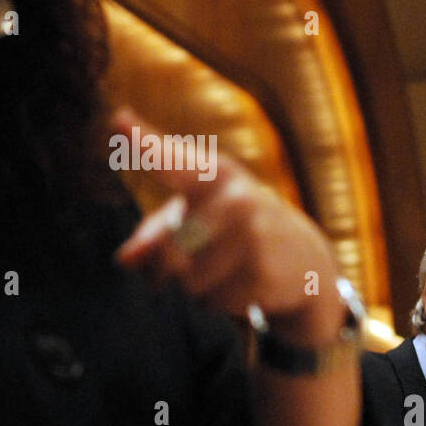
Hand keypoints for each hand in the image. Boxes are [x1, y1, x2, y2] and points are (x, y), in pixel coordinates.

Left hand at [112, 108, 346, 348]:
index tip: (119, 121)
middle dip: (165, 268)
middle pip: (166, 250)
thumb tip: (125, 260)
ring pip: (188, 283)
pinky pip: (213, 303)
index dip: (144, 144)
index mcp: (213, 175)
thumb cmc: (235, 231)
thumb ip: (152, 234)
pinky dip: (219, 304)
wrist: (306, 259)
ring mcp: (254, 234)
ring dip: (197, 288)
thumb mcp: (197, 218)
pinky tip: (244, 286)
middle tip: (184, 265)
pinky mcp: (264, 272)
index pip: (173, 160)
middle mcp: (235, 197)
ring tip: (226, 269)